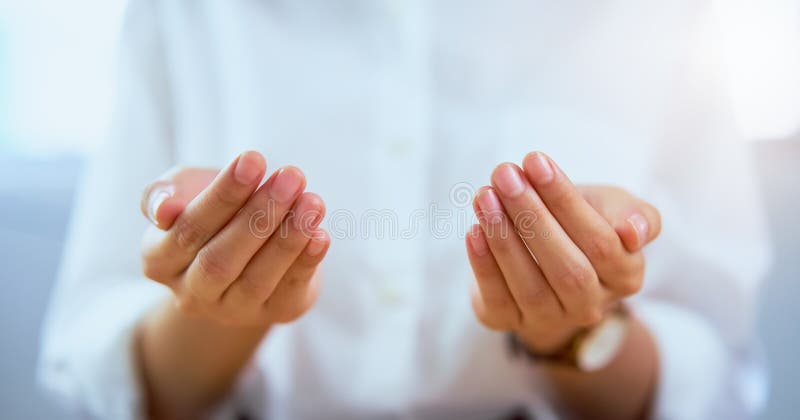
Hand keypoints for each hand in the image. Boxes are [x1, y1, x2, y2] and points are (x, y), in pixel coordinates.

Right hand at [139, 151, 329, 326]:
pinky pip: (290, 291)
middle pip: (220, 260)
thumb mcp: (183, 192)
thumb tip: (164, 210)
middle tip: (292, 176)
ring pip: (257, 279)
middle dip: (258, 216)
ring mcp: (233, 309)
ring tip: (312, 202)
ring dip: (288, 238)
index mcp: (160, 260)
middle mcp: (191, 293)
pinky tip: (320, 234)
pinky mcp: (276, 312)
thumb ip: (164, 193)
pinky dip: (307, 262)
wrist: (245, 246)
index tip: (254, 159)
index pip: (188, 229)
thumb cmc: (211, 211)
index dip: (222, 195)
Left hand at [466, 152, 660, 353]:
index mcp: (626, 275)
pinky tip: (474, 230)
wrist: (547, 254)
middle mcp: (591, 305)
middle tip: (504, 174)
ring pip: (530, 286)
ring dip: (504, 237)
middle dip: (532, 217)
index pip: (602, 242)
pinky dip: (484, 265)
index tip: (535, 161)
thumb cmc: (584, 222)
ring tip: (485, 195)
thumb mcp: (614, 209)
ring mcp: (550, 319)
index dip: (565, 201)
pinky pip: (497, 300)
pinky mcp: (508, 321)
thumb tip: (632, 232)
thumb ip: (636, 215)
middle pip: (567, 268)